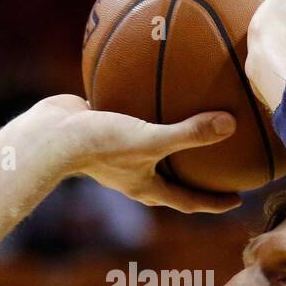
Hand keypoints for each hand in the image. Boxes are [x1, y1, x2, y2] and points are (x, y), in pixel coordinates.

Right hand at [16, 94, 241, 212]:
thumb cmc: (99, 144)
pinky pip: (132, 119)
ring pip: (151, 148)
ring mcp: (116, 153)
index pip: (187, 200)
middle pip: (172, 180)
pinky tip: (155, 83)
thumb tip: (231, 125)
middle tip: (222, 167)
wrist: (49, 135)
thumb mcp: (150, 140)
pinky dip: (146, 108)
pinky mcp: (102, 129)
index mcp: (145, 186)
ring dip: (171, 140)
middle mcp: (132, 173)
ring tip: (191, 121)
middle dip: (196, 176)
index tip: (236, 200)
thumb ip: (189, 134)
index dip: (213, 202)